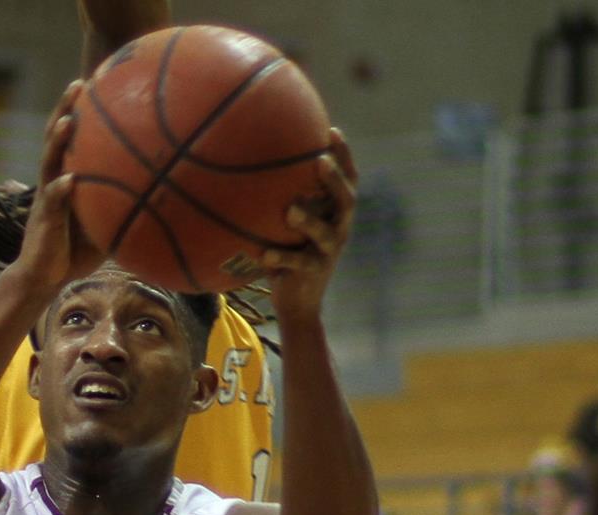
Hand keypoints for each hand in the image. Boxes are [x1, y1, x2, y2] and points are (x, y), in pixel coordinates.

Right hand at [6, 81, 102, 299]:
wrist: (45, 277)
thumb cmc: (77, 249)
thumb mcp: (105, 222)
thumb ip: (123, 204)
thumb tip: (166, 196)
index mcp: (67, 177)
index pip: (73, 137)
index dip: (82, 110)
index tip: (97, 81)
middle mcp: (54, 181)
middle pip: (56, 137)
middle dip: (65, 109)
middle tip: (79, 84)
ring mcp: (46, 199)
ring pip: (49, 162)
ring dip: (57, 141)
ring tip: (67, 122)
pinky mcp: (44, 221)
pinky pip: (52, 203)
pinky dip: (59, 191)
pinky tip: (68, 181)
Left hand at [264, 129, 356, 323]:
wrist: (297, 301)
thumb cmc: (287, 251)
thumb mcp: (286, 222)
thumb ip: (280, 196)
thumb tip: (249, 161)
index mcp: (335, 212)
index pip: (347, 179)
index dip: (344, 156)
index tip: (331, 131)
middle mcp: (339, 229)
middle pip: (347, 201)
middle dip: (335, 180)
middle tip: (320, 161)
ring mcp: (329, 252)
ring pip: (327, 234)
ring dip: (310, 221)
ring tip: (290, 210)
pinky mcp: (315, 273)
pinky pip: (299, 264)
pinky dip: (282, 258)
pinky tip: (264, 255)